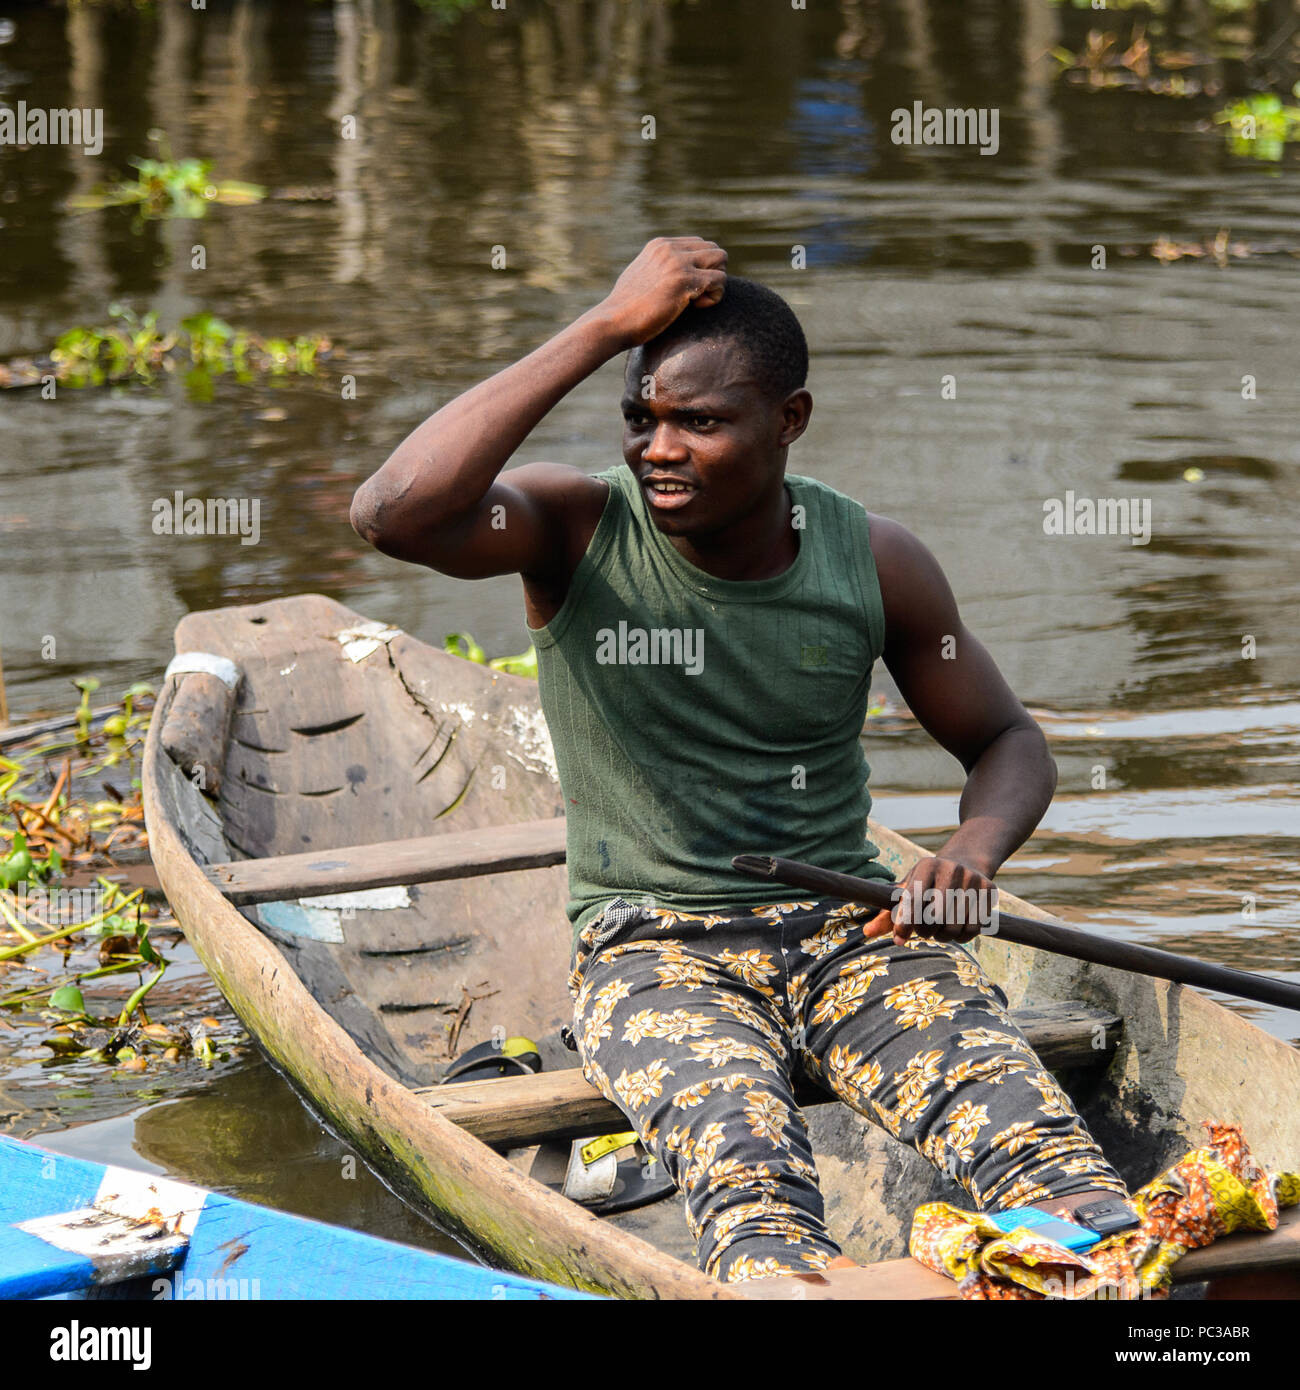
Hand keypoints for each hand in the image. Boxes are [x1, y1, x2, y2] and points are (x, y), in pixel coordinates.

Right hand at [599, 236, 726, 347]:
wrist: (613, 322)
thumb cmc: (626, 309)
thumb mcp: (641, 276)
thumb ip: (659, 267)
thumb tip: (675, 275)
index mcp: (660, 245)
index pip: (699, 244)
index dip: (700, 267)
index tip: (685, 288)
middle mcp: (670, 248)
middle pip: (714, 250)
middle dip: (712, 273)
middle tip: (696, 296)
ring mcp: (678, 262)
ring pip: (721, 259)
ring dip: (716, 283)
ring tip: (697, 301)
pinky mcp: (685, 280)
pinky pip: (720, 281)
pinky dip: (714, 297)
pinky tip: (695, 307)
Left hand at [863, 855, 997, 945]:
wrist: (966, 864)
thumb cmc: (928, 884)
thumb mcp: (908, 891)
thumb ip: (889, 913)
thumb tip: (868, 932)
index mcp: (926, 865)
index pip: (914, 899)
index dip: (906, 922)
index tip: (900, 938)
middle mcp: (951, 868)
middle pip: (935, 917)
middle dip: (926, 931)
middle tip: (924, 932)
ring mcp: (973, 878)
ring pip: (955, 926)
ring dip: (944, 937)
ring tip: (940, 931)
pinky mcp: (990, 890)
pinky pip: (974, 928)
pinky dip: (963, 937)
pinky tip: (957, 930)